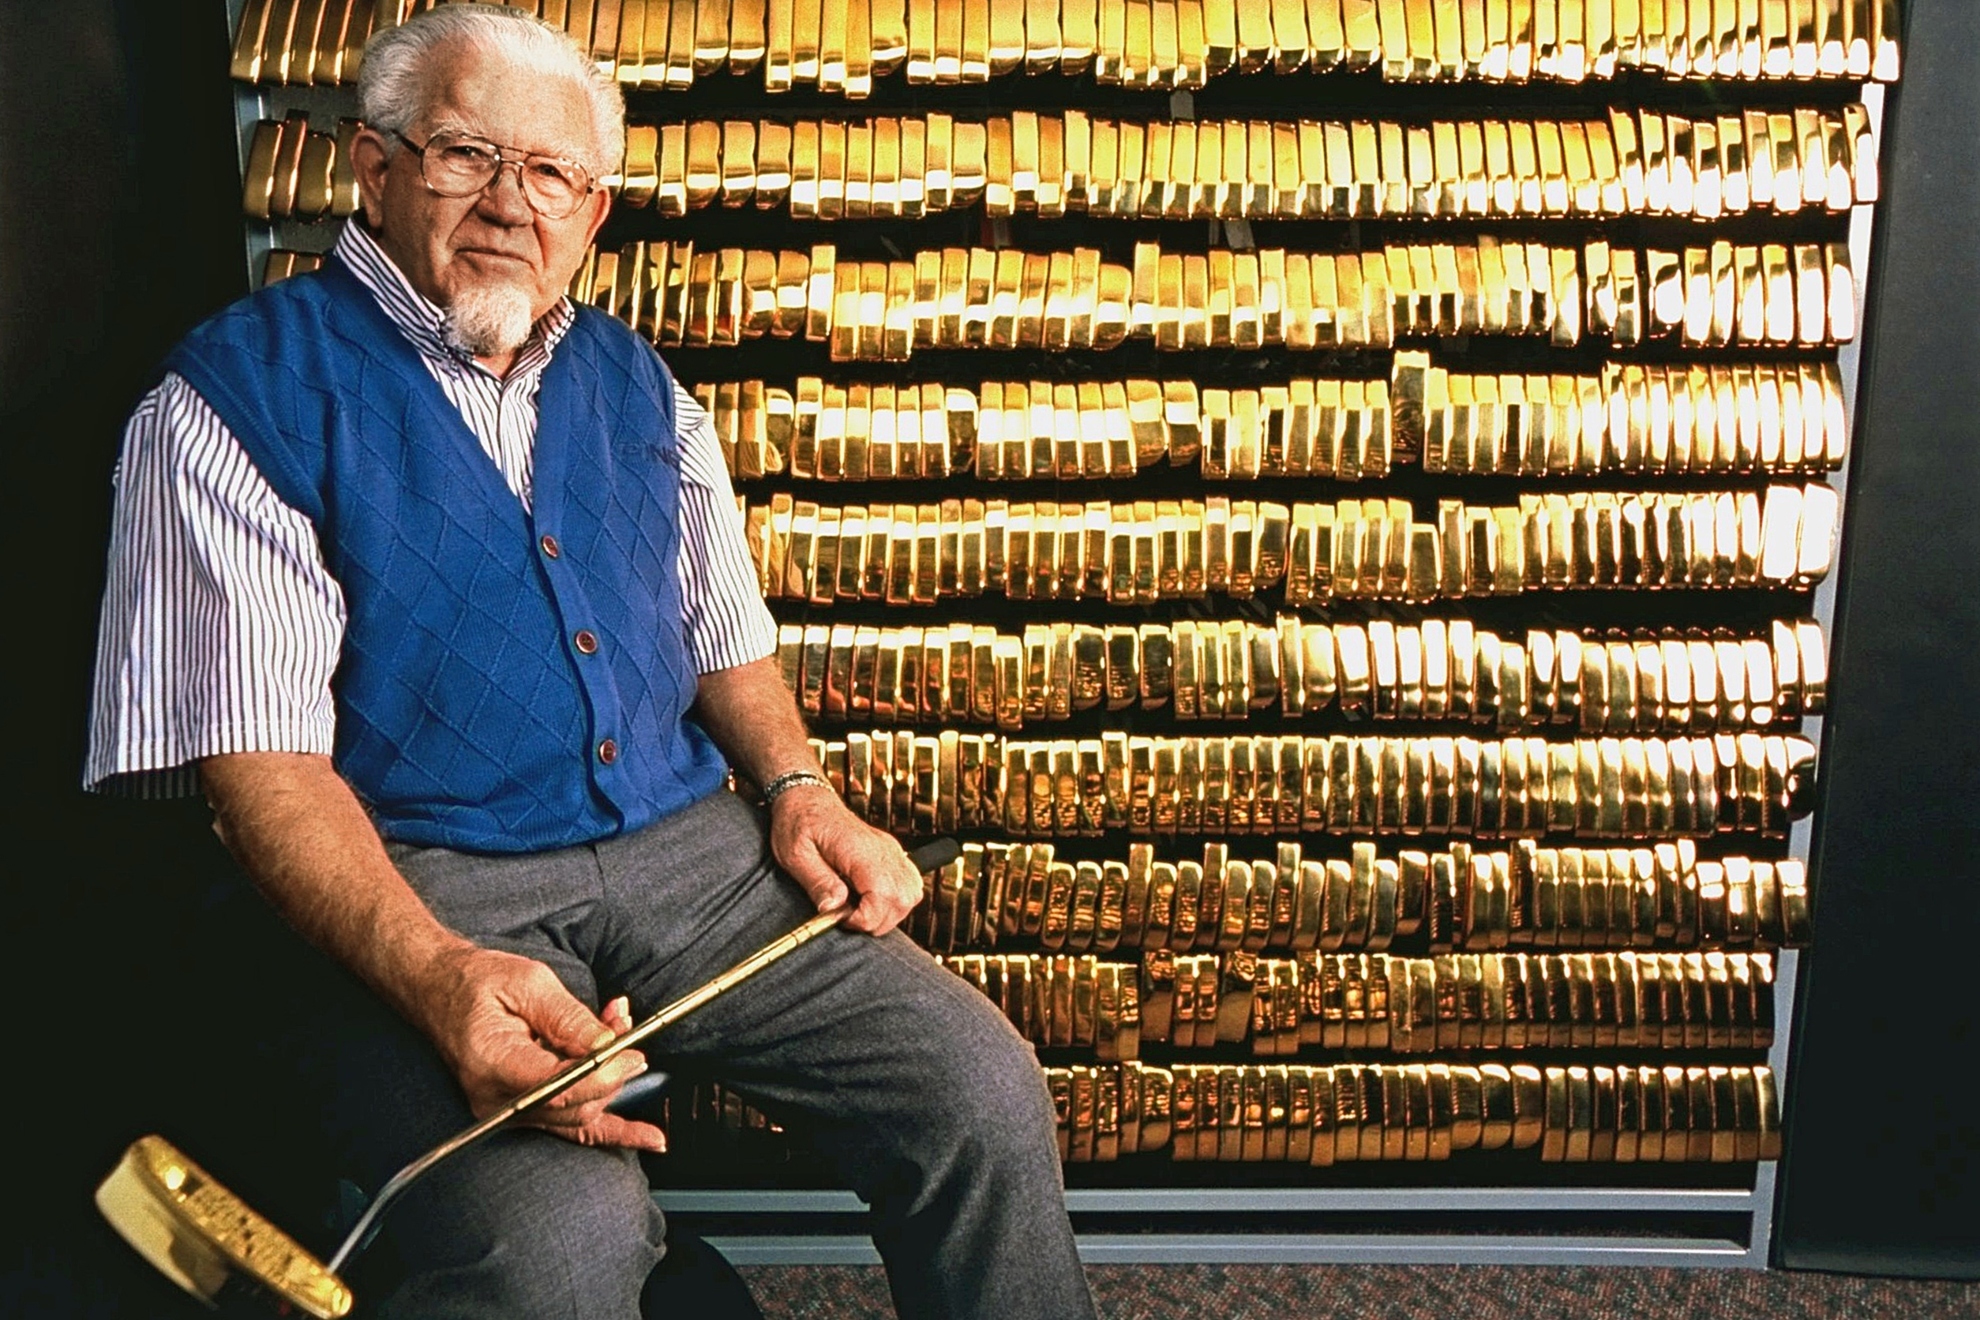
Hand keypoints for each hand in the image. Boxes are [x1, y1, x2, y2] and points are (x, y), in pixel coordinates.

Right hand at [419, 946, 665, 1151]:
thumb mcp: (528, 983)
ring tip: (626, 1041)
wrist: (441, 990)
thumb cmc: (478, 982)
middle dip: (612, 1074)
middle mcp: (495, 1098)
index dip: (601, 1074)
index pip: (556, 1085)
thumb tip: (608, 1044)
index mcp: (492, 1062)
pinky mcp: (520, 1110)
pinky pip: (571, 1129)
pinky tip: (648, 1138)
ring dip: (612, 1083)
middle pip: (573, 1106)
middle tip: (631, 1038)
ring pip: (578, 1116)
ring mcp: (506, 1110)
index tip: (632, 1054)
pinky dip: (612, 1131)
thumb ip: (569, 1017)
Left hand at [769, 784, 924, 935]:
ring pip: (911, 895)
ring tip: (859, 910)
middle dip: (876, 920)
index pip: (883, 894)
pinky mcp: (892, 854)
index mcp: (858, 848)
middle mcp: (882, 849)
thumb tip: (833, 908)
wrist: (807, 800)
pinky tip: (872, 900)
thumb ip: (816, 881)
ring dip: (888, 913)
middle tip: (848, 917)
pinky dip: (896, 900)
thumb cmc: (799, 823)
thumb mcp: (795, 854)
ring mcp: (891, 851)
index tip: (842, 918)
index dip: (866, 918)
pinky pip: (910, 884)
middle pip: (902, 899)